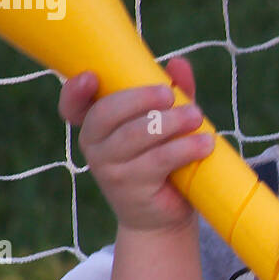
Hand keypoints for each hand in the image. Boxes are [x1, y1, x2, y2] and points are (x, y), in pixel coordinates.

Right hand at [57, 56, 214, 234]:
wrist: (164, 215)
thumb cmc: (163, 160)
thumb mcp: (168, 122)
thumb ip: (172, 92)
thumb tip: (179, 64)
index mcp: (97, 123)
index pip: (73, 105)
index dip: (75, 91)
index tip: (91, 76)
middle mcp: (93, 144)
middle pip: (107, 113)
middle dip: (140, 99)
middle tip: (170, 94)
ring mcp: (108, 168)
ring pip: (134, 136)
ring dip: (169, 122)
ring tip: (197, 117)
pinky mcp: (129, 188)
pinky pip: (156, 161)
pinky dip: (183, 148)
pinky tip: (205, 143)